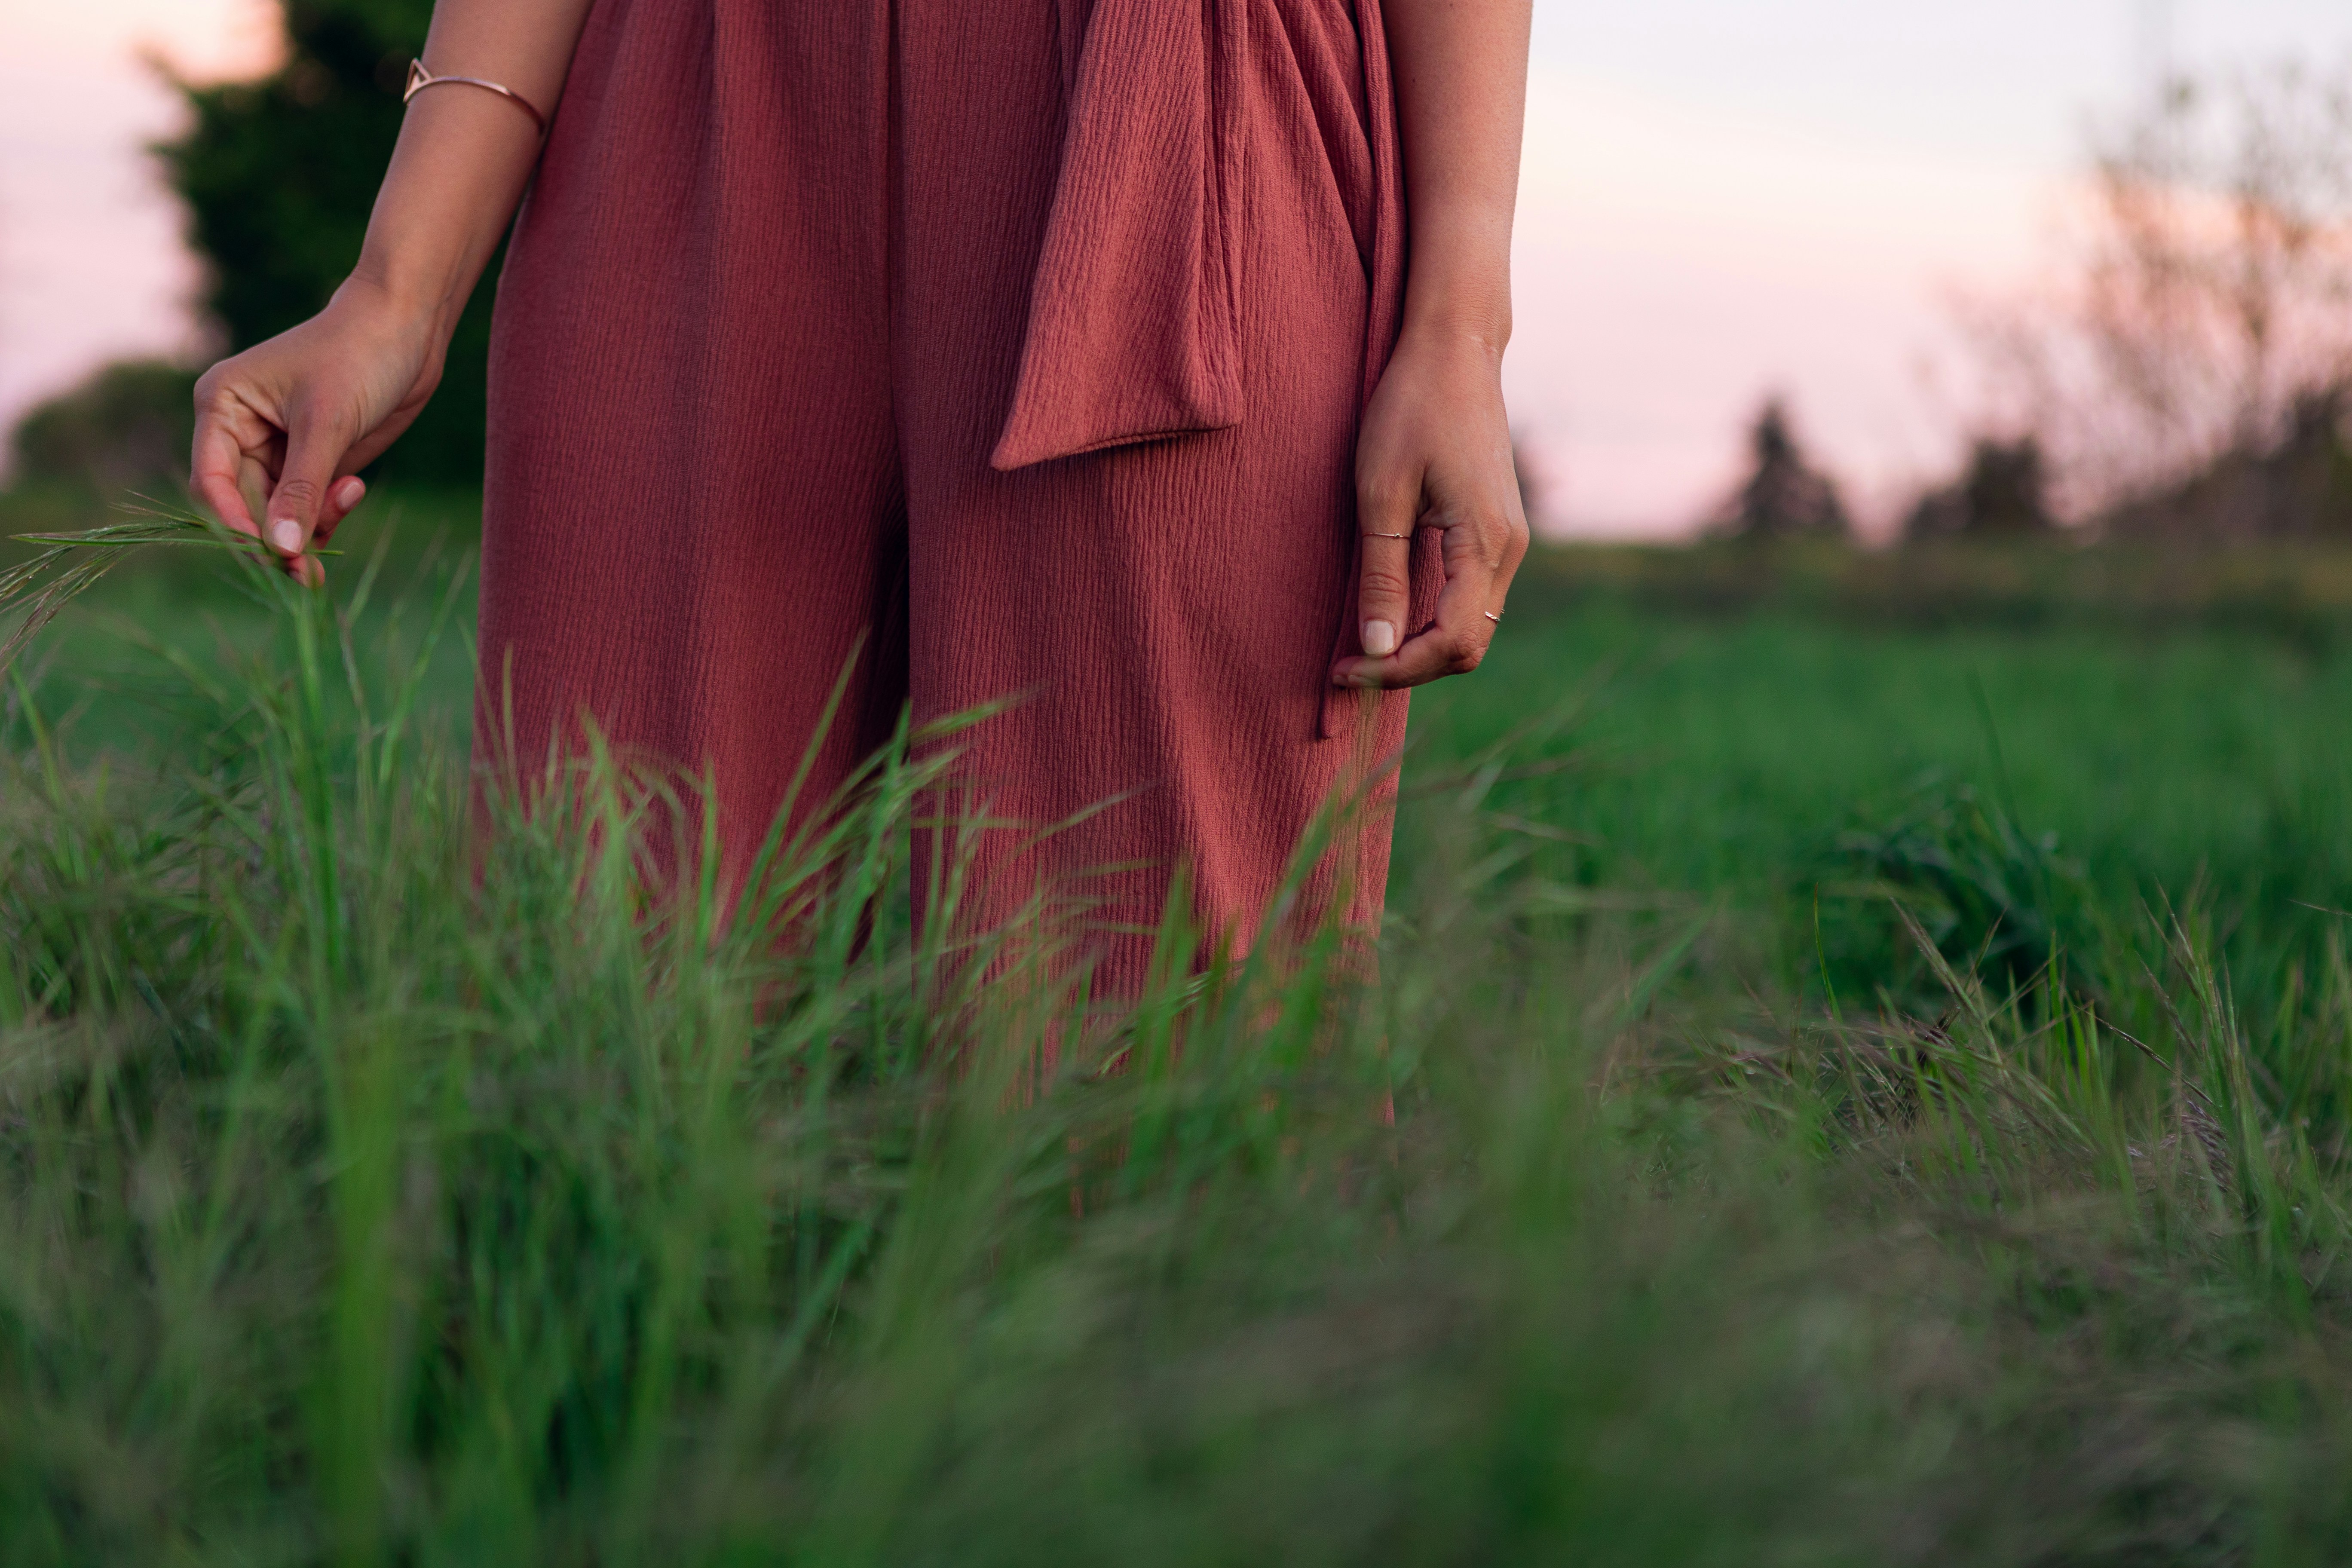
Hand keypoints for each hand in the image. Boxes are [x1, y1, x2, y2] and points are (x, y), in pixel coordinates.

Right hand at [190, 277, 444, 584]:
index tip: (269, 554)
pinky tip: (355, 489)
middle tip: (309, 577)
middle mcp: (240, 432)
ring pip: (278, 514)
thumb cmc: (357, 357)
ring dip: (309, 528)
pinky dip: (329, 513)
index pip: (212, 481)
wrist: (407, 330)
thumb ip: (302, 489)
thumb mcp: (327, 424)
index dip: (235, 523)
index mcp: (222, 407)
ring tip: (349, 498)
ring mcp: (277, 450)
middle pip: (244, 507)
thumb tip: (279, 549)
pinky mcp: (313, 462)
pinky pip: (308, 508)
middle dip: (277, 539)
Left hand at [1331, 327, 1528, 689]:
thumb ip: (1383, 574)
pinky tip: (1390, 609)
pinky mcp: (1498, 531)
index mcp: (1485, 541)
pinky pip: (1470, 597)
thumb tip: (1377, 648)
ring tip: (1362, 644)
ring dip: (1421, 645)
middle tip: (1348, 665)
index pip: (1452, 641)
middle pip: (1468, 645)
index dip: (1397, 668)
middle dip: (1409, 666)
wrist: (1454, 350)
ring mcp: (1509, 541)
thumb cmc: (1410, 408)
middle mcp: (1509, 549)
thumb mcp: (1381, 492)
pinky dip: (1433, 618)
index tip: (1344, 669)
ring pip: (1473, 626)